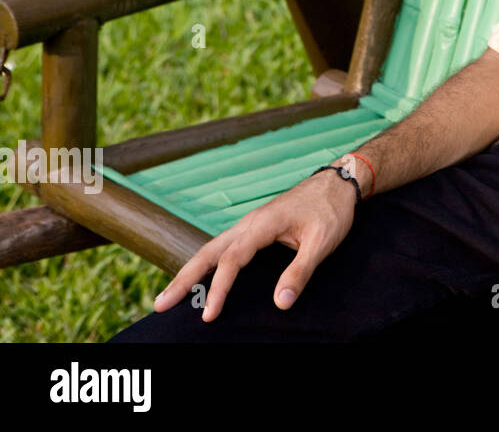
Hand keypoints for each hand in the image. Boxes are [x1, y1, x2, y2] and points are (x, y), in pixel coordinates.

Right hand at [152, 166, 357, 321]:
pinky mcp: (255, 228)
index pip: (232, 260)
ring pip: (212, 248)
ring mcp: (250, 224)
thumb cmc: (331, 210)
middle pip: (208, 252)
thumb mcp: (323, 242)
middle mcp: (249, 223)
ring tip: (170, 295)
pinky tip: (200, 276)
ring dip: (191, 271)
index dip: (219, 288)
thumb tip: (281, 303)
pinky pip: (223, 246)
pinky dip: (206, 262)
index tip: (209, 315)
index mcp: (262, 224)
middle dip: (184, 278)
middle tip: (160, 304)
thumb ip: (301, 271)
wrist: (338, 183)